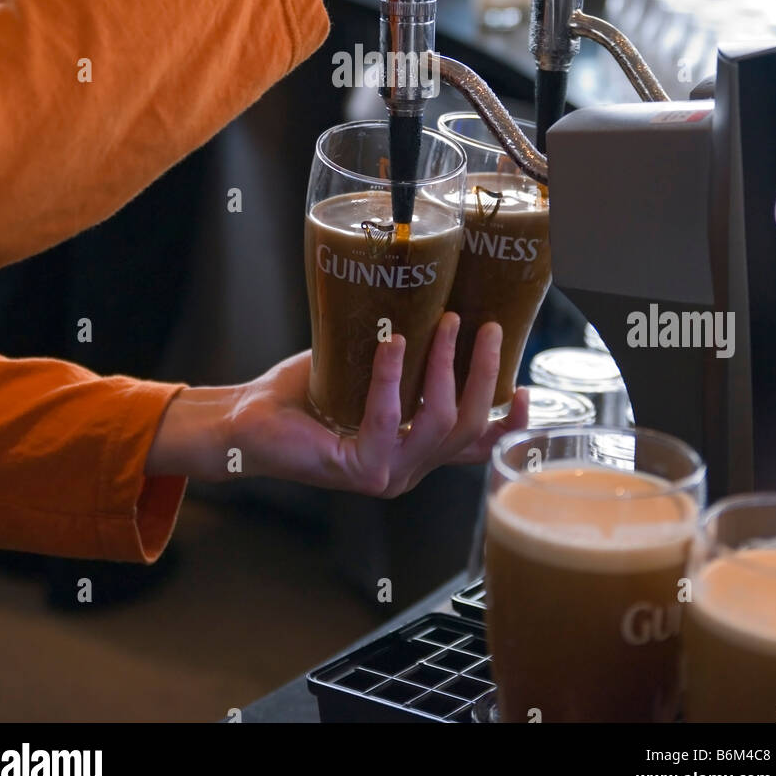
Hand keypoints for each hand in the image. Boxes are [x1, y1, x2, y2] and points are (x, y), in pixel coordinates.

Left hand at [146, 314, 529, 494]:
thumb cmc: (305, 395)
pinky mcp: (360, 469)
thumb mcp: (367, 371)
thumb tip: (435, 302)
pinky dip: (394, 376)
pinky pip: (390, 418)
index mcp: (414, 450)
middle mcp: (408, 468)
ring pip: (441, 422)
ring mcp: (388, 473)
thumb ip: (405, 358)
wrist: (249, 420)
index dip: (509, 424)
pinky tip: (393, 342)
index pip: (476, 447)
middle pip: (471, 427)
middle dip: (483, 372)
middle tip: (485, 325)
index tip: (526, 388)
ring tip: (447, 322)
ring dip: (447, 366)